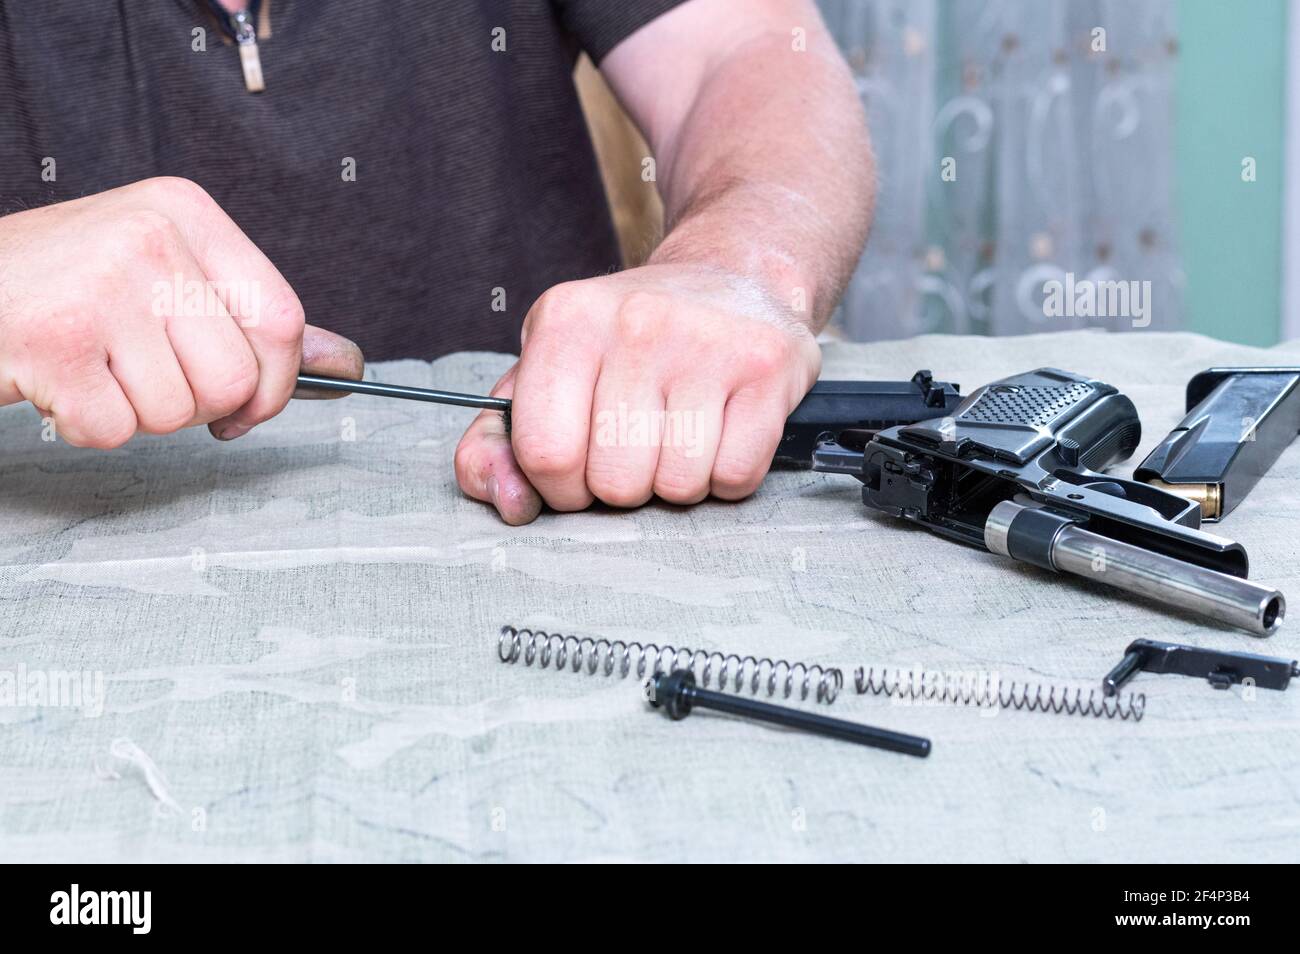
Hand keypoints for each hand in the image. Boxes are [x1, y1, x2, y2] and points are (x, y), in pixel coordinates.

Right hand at [0, 177, 358, 446]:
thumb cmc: (63, 292)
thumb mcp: (165, 278)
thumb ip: (253, 320)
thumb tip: (346, 364)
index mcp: (185, 212)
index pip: (282, 317)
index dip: (276, 382)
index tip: (248, 405)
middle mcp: (148, 235)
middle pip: (236, 377)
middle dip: (197, 405)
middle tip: (142, 376)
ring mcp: (100, 285)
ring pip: (178, 411)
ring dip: (138, 415)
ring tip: (95, 369)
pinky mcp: (55, 340)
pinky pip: (114, 431)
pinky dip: (87, 428)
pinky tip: (59, 383)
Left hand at [454, 263, 819, 523]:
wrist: (732, 275)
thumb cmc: (630, 342)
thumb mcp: (550, 370)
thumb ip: (500, 439)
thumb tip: (508, 500)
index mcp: (566, 319)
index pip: (545, 453)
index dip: (561, 487)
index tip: (579, 470)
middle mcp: (635, 321)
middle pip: (615, 480)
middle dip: (624, 487)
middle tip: (637, 446)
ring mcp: (707, 341)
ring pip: (678, 484)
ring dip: (677, 482)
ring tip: (679, 435)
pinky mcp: (767, 367)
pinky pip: (734, 475)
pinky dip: (725, 476)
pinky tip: (720, 432)